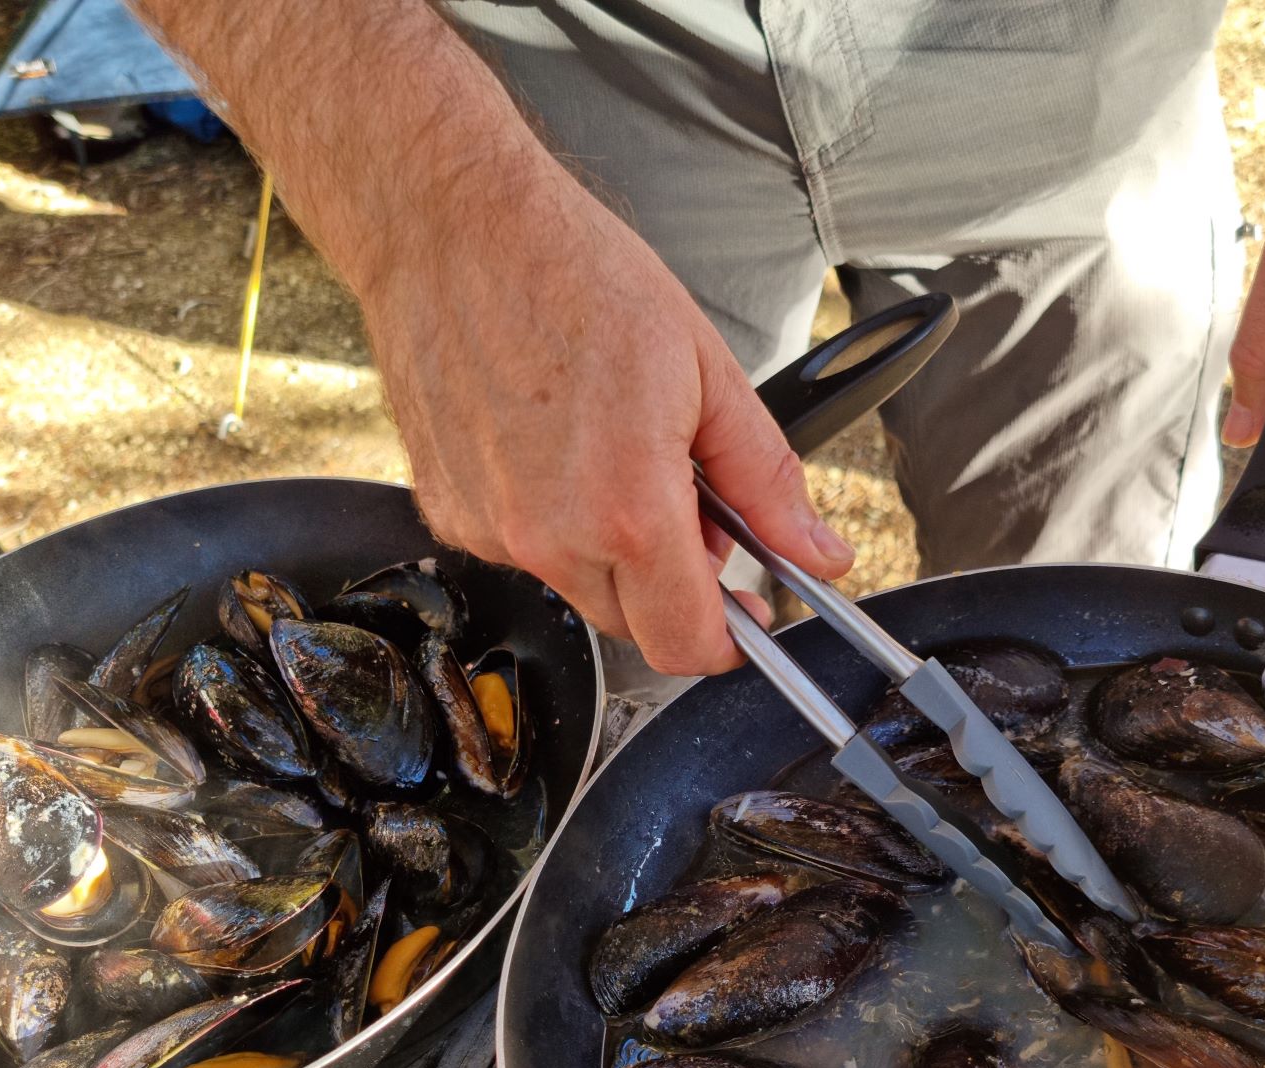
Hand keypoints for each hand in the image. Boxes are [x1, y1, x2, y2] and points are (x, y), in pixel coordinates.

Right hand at [130, 0, 850, 676]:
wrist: (452, 227)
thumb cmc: (572, 275)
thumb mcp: (708, 373)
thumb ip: (767, 481)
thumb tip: (816, 553)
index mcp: (626, 509)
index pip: (686, 643)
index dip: (727, 640)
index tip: (743, 616)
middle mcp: (548, 535)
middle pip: (634, 623)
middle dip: (675, 583)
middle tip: (689, 500)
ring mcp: (489, 528)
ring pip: (578, 588)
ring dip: (612, 551)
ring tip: (617, 454)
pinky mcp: (448, 511)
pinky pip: (521, 550)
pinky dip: (552, 520)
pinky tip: (554, 447)